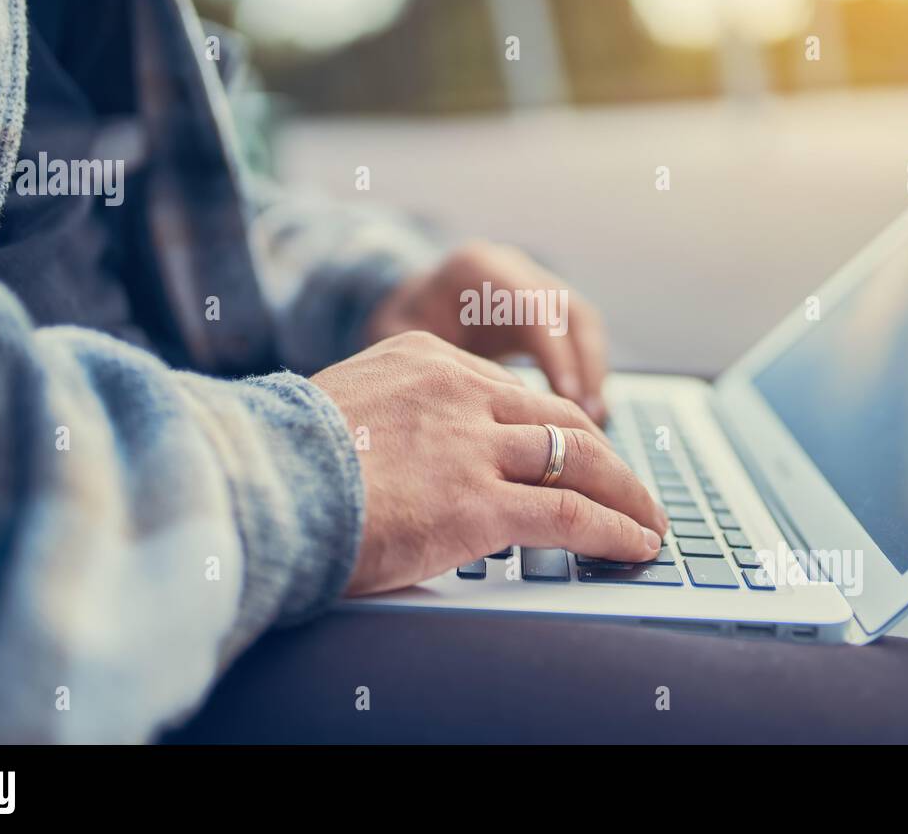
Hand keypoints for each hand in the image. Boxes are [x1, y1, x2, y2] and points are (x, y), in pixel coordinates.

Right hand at [311, 331, 667, 595]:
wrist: (257, 485)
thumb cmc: (282, 463)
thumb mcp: (344, 409)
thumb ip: (393, 419)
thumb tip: (409, 458)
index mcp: (427, 361)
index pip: (515, 394)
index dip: (554, 431)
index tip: (574, 456)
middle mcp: (459, 392)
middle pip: (559, 418)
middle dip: (605, 458)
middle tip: (631, 489)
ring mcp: (473, 444)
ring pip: (578, 459)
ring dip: (626, 494)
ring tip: (650, 522)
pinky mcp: (479, 501)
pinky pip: (571, 513)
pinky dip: (614, 529)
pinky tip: (636, 545)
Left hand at [366, 241, 609, 422]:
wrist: (402, 307)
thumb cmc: (394, 329)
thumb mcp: (397, 340)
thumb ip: (429, 365)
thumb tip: (470, 409)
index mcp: (476, 268)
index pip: (532, 307)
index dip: (555, 354)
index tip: (567, 400)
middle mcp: (512, 267)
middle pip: (569, 309)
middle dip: (586, 364)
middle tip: (590, 417)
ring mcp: (532, 283)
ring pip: (582, 323)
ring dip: (594, 370)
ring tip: (596, 421)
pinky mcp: (544, 307)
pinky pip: (577, 337)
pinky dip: (585, 373)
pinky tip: (584, 414)